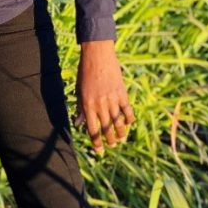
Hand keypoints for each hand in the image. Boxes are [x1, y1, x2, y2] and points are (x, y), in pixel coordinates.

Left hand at [75, 40, 133, 154]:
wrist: (97, 56)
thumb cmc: (85, 72)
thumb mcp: (79, 90)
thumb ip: (80, 108)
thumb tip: (78, 123)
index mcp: (88, 105)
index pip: (92, 129)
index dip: (96, 142)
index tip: (99, 151)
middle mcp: (100, 105)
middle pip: (107, 128)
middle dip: (110, 140)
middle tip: (112, 146)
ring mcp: (112, 99)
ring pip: (118, 122)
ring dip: (120, 133)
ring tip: (121, 139)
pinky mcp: (122, 93)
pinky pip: (127, 110)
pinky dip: (129, 118)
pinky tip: (128, 123)